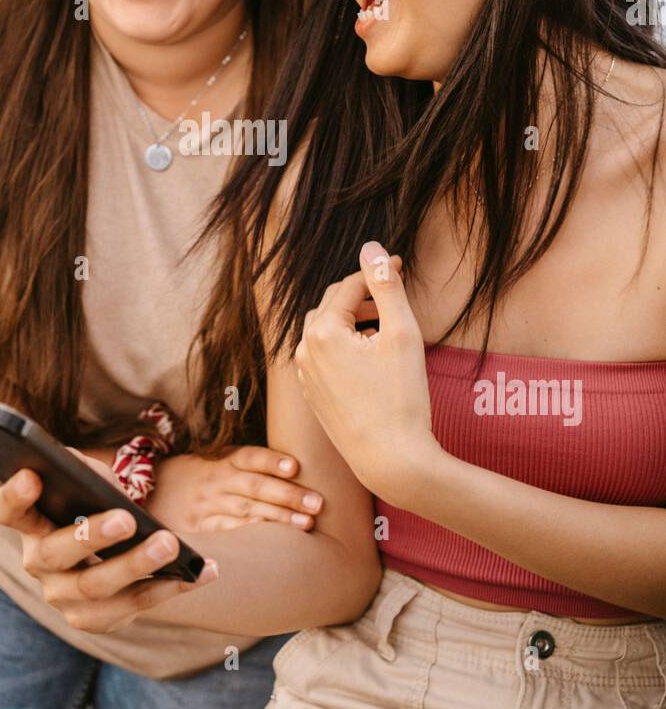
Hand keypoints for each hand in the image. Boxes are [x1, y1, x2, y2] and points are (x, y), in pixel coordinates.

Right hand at [0, 449, 217, 631]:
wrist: (111, 552)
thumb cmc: (95, 504)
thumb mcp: (87, 483)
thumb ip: (84, 473)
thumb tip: (89, 473)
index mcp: (30, 524)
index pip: (7, 511)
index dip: (13, 495)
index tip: (32, 475)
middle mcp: (37, 564)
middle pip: (57, 553)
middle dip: (93, 535)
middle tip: (127, 518)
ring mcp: (63, 597)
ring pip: (97, 588)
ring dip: (138, 565)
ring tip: (172, 544)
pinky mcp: (94, 619)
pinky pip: (132, 606)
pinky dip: (170, 587)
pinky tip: (202, 570)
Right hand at [146, 446, 324, 532]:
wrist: (152, 492)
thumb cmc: (201, 475)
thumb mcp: (218, 460)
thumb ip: (250, 463)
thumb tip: (299, 464)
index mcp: (221, 461)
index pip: (248, 457)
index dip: (271, 460)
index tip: (295, 466)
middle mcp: (215, 482)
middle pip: (254, 486)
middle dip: (288, 495)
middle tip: (318, 503)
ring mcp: (206, 507)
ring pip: (245, 511)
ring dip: (277, 518)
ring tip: (306, 523)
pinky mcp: (199, 529)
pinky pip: (226, 532)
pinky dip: (247, 534)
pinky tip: (269, 540)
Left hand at [294, 241, 443, 506]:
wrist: (391, 461)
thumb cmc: (401, 398)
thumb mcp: (402, 333)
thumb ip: (386, 285)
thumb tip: (373, 248)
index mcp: (322, 331)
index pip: (349, 286)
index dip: (378, 274)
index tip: (402, 268)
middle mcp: (305, 351)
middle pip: (333, 306)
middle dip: (363, 297)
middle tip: (393, 296)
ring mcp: (306, 376)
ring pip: (327, 332)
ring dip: (353, 322)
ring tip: (385, 328)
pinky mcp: (314, 396)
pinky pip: (325, 359)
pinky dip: (345, 349)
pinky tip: (372, 360)